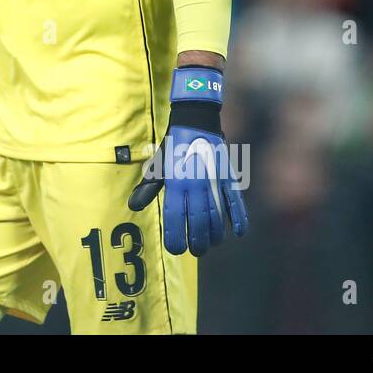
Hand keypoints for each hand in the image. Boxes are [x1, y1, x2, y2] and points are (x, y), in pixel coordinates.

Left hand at [128, 65, 247, 255]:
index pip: (174, 217)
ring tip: (211, 244)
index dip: (176, 236)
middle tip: (196, 251)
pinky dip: (239, 218)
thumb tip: (133, 205)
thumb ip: (149, 187)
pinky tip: (238, 233)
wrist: (196, 120)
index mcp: (175, 182)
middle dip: (197, 241)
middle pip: (198, 222)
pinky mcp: (228, 177)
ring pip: (217, 216)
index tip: (176, 249)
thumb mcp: (159, 165)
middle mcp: (195, 184)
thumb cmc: (174, 146)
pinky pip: (236, 202)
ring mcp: (214, 182)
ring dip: (215, 234)